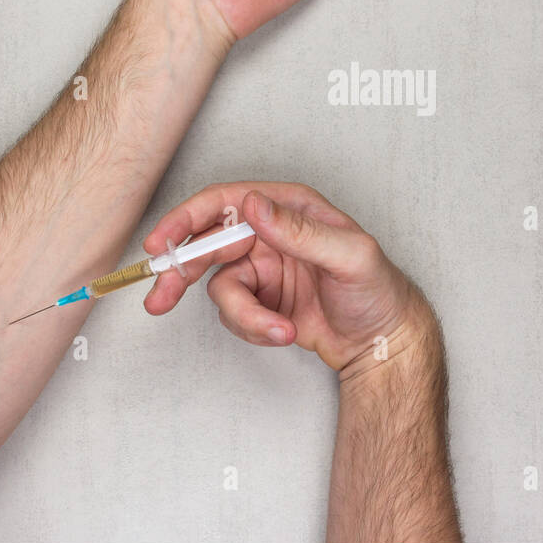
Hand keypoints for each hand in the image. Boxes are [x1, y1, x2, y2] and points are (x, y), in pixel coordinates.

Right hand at [142, 182, 430, 370]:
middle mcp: (270, 233)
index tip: (162, 243)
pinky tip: (285, 332)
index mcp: (289, 207)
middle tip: (160, 299)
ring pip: (220, 289)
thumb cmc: (377, 290)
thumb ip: (299, 230)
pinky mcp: (260, 300)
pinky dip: (255, 328)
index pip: (226, 202)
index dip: (187, 219)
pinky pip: (235, 314)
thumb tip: (253, 205)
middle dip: (181, 273)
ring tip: (278, 330)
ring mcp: (262, 268)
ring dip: (244, 315)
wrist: (382, 341)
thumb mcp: (348, 256)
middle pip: (207, 244)